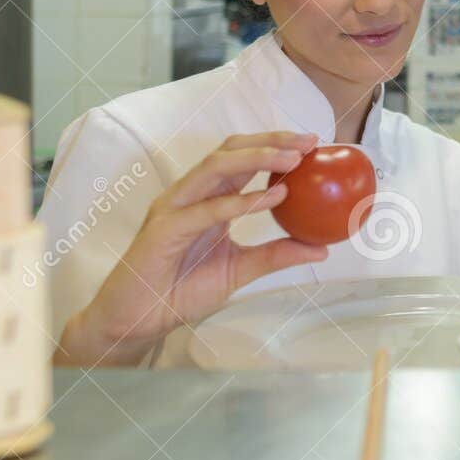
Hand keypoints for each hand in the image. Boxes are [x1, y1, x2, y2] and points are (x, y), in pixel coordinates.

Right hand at [57, 132, 329, 366]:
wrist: (138, 319)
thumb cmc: (182, 291)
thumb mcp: (240, 269)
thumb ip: (277, 255)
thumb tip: (322, 248)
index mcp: (208, 198)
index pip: (242, 159)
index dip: (276, 145)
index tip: (313, 145)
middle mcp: (190, 195)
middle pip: (230, 151)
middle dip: (271, 140)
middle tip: (309, 143)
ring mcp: (174, 208)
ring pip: (216, 167)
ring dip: (258, 158)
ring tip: (293, 160)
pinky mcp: (163, 229)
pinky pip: (205, 210)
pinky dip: (241, 201)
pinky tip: (272, 197)